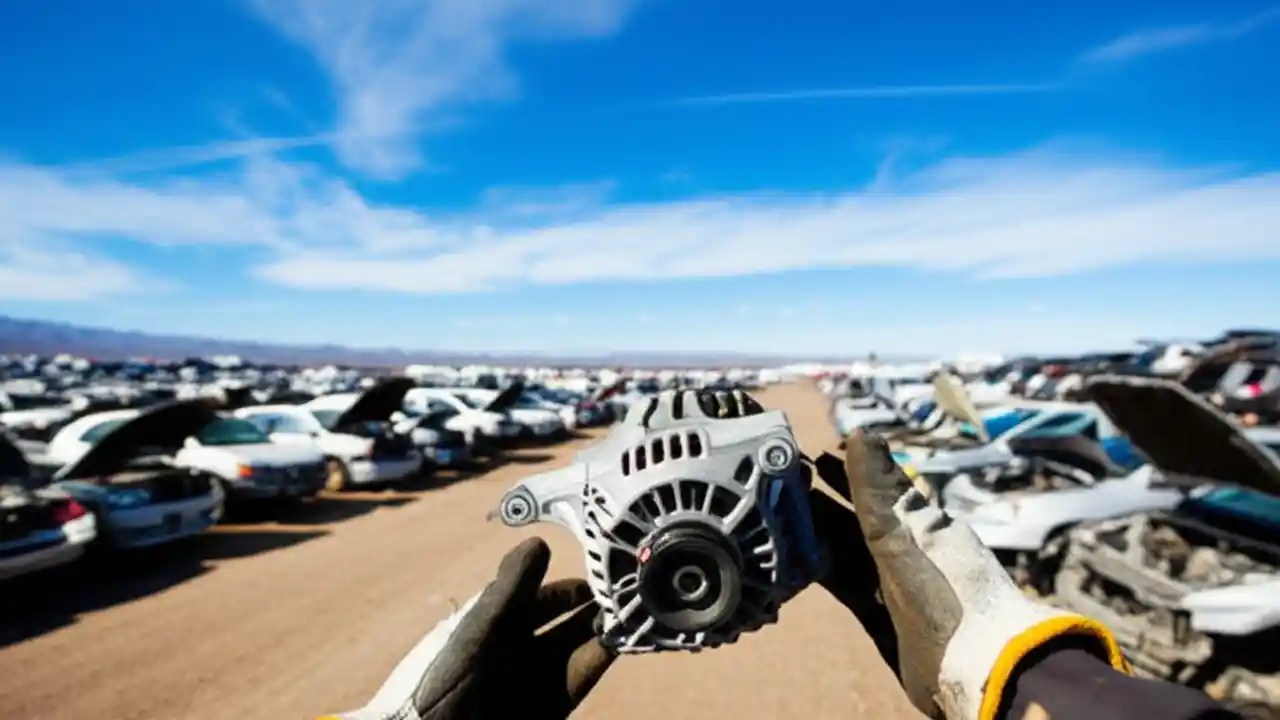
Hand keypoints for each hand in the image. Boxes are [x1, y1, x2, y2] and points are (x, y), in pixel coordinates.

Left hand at [322, 538, 614, 719]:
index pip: (535, 598)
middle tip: (623, 589)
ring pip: (575, 648)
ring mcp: (531, 680)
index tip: (596, 571)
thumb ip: (510, 590)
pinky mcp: (548, 706)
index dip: (564, 586)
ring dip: (601, 630)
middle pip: (560, 622)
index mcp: (490, 627)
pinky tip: (618, 640)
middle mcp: (514, 650)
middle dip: (591, 607)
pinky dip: (599, 659)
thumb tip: (540, 541)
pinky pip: (579, 678)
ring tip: (629, 609)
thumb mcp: (477, 631)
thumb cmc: (441, 683)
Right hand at [810, 431, 1128, 719]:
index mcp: (922, 522)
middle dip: (829, 500)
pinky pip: (849, 586)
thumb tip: (860, 431)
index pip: (878, 486)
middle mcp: (910, 550)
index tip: (819, 452)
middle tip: (791, 484)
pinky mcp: (886, 618)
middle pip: (861, 518)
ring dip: (822, 535)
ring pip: (851, 551)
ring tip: (787, 518)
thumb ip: (877, 487)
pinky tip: (805, 563)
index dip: (849, 469)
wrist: (979, 665)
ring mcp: (898, 585)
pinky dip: (828, 570)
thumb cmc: (950, 591)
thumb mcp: (905, 532)